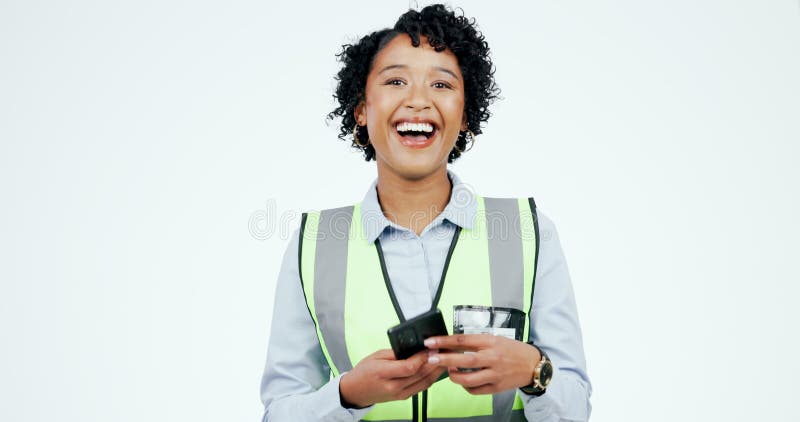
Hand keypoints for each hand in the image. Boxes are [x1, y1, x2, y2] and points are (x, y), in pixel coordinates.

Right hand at [339, 349, 445, 407]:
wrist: (356, 391)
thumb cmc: (363, 372)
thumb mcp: (376, 356)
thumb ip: (395, 353)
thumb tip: (413, 348)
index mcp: (383, 373)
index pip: (409, 367)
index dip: (422, 358)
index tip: (430, 348)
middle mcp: (393, 386)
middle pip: (420, 375)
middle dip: (434, 361)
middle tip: (443, 350)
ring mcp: (399, 394)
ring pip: (424, 382)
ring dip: (436, 371)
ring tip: (444, 359)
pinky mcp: (403, 397)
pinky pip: (422, 388)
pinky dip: (431, 378)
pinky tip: (436, 369)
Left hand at [424, 334, 540, 394]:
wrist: (533, 364)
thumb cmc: (512, 350)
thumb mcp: (495, 339)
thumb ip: (476, 342)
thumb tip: (452, 345)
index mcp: (490, 342)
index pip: (463, 340)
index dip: (444, 341)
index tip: (431, 342)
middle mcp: (492, 358)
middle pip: (464, 359)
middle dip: (444, 359)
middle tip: (431, 358)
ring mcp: (494, 374)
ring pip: (468, 379)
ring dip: (454, 376)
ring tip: (450, 371)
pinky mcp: (496, 387)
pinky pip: (475, 390)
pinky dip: (465, 386)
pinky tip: (463, 381)